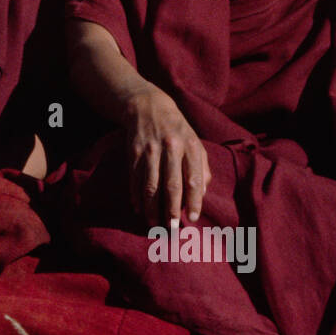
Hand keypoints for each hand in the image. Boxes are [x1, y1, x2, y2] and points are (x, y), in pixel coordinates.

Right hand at [120, 84, 209, 226]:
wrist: (148, 107)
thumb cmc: (177, 130)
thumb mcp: (195, 142)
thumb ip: (202, 167)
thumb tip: (202, 194)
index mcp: (189, 146)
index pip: (193, 179)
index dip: (194, 200)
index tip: (193, 218)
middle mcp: (170, 148)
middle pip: (171, 184)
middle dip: (172, 208)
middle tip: (172, 227)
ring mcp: (150, 150)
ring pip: (150, 184)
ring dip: (151, 207)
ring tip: (153, 223)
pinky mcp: (133, 152)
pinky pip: (135, 178)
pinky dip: (136, 195)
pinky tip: (138, 207)